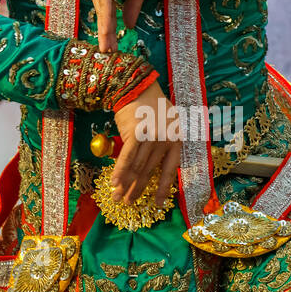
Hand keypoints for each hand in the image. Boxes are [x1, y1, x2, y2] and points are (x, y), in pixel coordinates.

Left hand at [83, 0, 158, 51]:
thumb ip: (130, 8)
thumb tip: (128, 26)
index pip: (103, 10)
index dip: (107, 28)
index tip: (110, 47)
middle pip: (100, 12)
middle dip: (105, 33)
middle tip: (108, 52)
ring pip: (102, 10)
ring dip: (106, 30)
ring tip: (109, 47)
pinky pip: (105, 3)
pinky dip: (107, 18)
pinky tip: (108, 32)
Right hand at [108, 81, 180, 208]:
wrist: (138, 86)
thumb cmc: (152, 104)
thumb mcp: (167, 123)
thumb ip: (164, 144)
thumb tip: (152, 166)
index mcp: (176, 141)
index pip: (170, 171)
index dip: (163, 189)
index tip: (158, 204)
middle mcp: (165, 142)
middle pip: (148, 171)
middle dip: (137, 190)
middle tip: (128, 204)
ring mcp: (150, 138)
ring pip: (137, 167)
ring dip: (126, 185)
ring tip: (117, 198)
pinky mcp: (135, 134)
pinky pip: (126, 157)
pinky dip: (119, 171)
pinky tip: (114, 183)